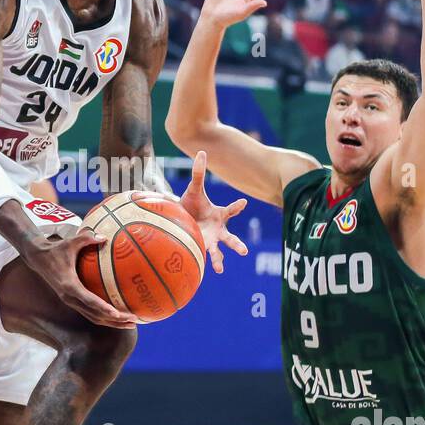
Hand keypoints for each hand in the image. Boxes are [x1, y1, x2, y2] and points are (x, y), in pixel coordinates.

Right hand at [21, 227, 139, 329]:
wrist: (38, 259)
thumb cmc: (56, 249)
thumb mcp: (70, 242)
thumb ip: (87, 238)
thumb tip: (105, 237)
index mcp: (70, 285)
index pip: (89, 300)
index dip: (104, 308)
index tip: (117, 313)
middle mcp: (70, 298)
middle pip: (95, 315)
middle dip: (114, 320)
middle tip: (133, 321)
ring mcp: (71, 302)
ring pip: (93, 317)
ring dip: (111, 323)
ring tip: (130, 324)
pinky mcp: (72, 301)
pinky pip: (90, 313)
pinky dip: (105, 317)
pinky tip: (119, 316)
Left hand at [179, 151, 247, 274]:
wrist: (179, 216)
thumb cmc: (191, 203)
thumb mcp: (194, 188)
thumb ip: (198, 172)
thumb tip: (202, 152)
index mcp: (219, 215)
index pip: (231, 211)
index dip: (237, 207)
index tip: (244, 204)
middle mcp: (217, 230)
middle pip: (230, 238)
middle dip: (236, 245)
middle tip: (244, 251)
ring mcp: (208, 240)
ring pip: (217, 252)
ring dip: (219, 260)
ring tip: (219, 269)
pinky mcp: (198, 246)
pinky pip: (200, 254)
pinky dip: (200, 261)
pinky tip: (199, 272)